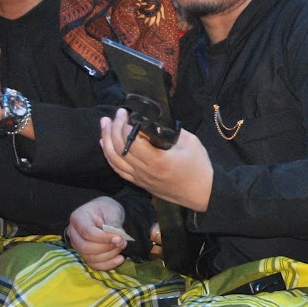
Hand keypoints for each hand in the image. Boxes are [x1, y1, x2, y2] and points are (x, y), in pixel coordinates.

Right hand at [66, 196, 133, 270]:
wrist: (106, 214)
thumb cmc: (106, 209)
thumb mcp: (112, 211)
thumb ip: (114, 224)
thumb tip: (119, 238)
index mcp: (77, 217)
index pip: (87, 232)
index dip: (104, 238)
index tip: (119, 238)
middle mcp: (73, 233)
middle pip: (86, 247)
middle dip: (107, 247)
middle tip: (122, 242)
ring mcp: (77, 245)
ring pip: (90, 258)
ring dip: (109, 255)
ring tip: (121, 246)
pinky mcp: (84, 254)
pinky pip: (94, 264)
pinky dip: (108, 264)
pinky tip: (120, 258)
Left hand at [98, 108, 213, 209]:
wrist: (202, 193)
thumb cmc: (199, 167)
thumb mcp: (190, 143)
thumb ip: (170, 131)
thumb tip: (154, 121)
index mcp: (158, 161)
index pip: (131, 141)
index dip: (124, 125)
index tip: (127, 113)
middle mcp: (145, 171)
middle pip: (119, 148)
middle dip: (114, 128)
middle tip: (117, 114)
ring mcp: (140, 179)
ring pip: (114, 160)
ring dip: (107, 140)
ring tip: (105, 124)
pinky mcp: (140, 183)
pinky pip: (118, 170)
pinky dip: (109, 156)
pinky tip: (105, 143)